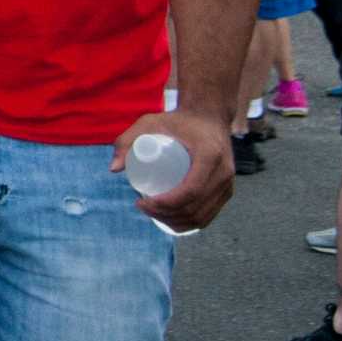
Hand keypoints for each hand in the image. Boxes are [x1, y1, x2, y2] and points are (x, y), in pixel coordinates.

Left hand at [110, 108, 233, 231]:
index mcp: (210, 155)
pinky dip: (188, 224)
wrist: (209, 117)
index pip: (189, 191)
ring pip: (201, 217)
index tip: (142, 202)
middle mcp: (224, 172)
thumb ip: (127, 139)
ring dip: (175, 222)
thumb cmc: (178, 120)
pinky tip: (170, 220)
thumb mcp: (149, 122)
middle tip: (143, 207)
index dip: (164, 204)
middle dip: (165, 215)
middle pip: (194, 208)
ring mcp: (228, 183)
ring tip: (152, 212)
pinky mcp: (227, 191)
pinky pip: (208, 216)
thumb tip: (114, 169)